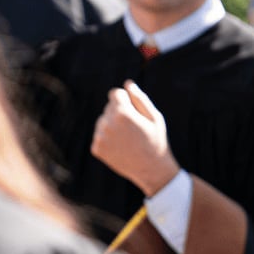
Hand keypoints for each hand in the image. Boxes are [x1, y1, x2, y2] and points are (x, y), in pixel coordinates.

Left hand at [90, 80, 179, 196]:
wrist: (152, 170)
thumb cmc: (156, 140)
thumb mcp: (155, 117)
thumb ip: (140, 99)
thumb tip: (127, 84)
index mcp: (123, 112)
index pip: (115, 93)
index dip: (127, 102)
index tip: (136, 113)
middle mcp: (108, 123)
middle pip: (109, 108)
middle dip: (120, 114)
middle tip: (135, 130)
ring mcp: (100, 136)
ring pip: (103, 122)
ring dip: (113, 126)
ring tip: (128, 140)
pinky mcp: (97, 148)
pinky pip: (100, 136)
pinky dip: (108, 140)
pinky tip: (121, 148)